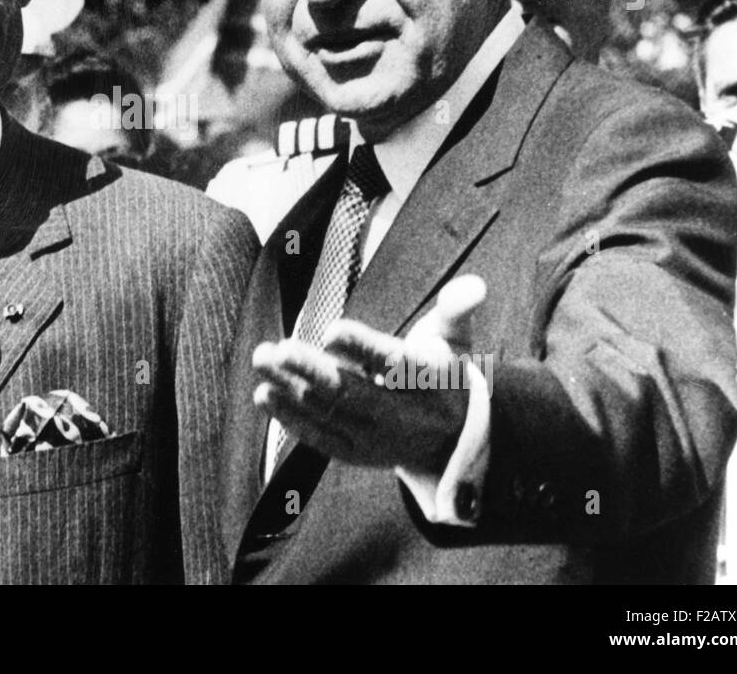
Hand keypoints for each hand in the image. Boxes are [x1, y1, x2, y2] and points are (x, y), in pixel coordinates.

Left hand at [252, 275, 486, 472]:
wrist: (450, 438)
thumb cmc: (442, 373)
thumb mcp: (458, 339)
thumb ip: (458, 308)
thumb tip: (474, 284)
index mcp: (431, 382)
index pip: (394, 363)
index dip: (363, 347)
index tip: (332, 328)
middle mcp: (405, 415)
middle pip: (355, 394)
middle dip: (315, 371)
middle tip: (281, 347)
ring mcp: (378, 439)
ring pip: (330, 413)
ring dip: (292, 387)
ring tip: (263, 359)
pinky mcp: (356, 453)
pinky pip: (319, 437)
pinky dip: (290, 417)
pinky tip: (265, 393)